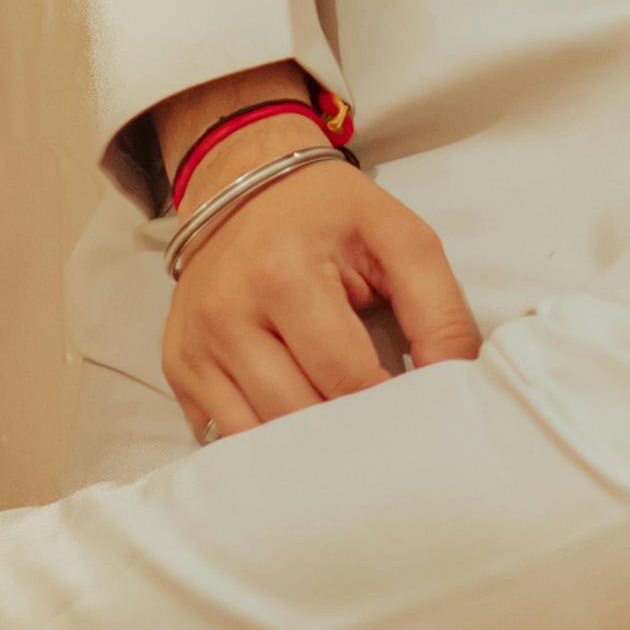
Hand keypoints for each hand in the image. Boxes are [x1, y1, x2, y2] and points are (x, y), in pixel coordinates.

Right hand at [161, 157, 481, 439]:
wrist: (244, 182)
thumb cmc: (331, 213)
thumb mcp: (400, 237)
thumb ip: (438, 308)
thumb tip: (452, 383)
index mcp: (283, 276)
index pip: (347, 377)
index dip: (391, 405)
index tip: (419, 413)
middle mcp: (225, 315)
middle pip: (298, 415)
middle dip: (349, 431)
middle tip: (386, 433)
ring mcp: (193, 347)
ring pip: (257, 438)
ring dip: (307, 447)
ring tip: (345, 435)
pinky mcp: (177, 368)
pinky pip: (223, 435)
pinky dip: (263, 444)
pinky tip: (296, 429)